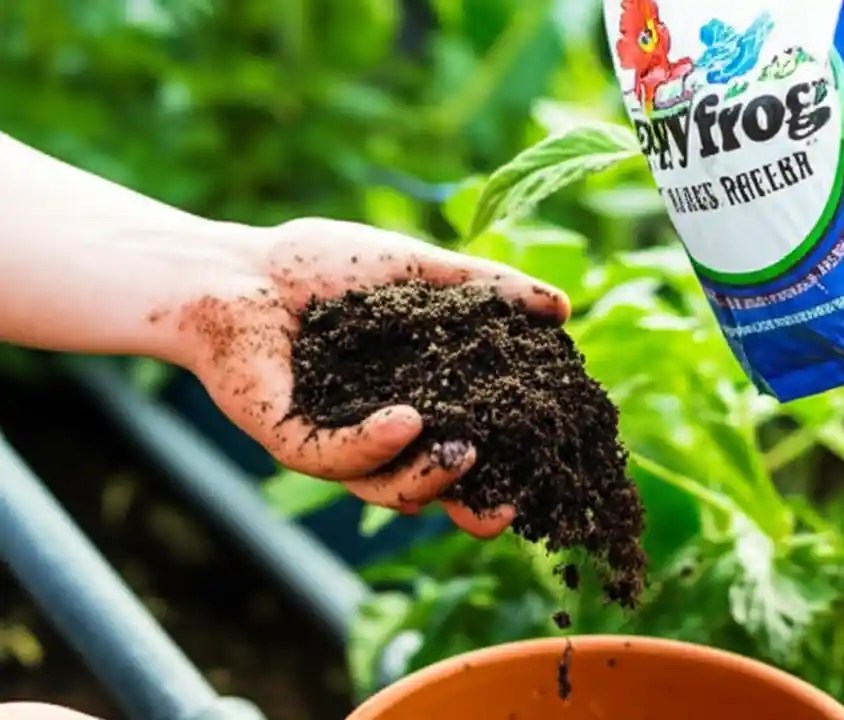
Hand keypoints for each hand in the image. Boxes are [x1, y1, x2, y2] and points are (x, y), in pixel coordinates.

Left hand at [164, 218, 569, 538]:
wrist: (240, 262)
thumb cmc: (325, 265)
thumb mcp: (422, 276)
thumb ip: (488, 292)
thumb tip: (561, 307)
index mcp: (415, 400)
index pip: (467, 445)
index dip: (505, 467)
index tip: (545, 473)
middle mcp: (375, 434)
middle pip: (430, 489)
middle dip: (468, 508)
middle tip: (505, 508)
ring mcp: (332, 441)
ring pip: (384, 487)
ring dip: (428, 479)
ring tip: (463, 453)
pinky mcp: (288, 437)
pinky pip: (333, 456)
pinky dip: (372, 444)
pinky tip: (406, 419)